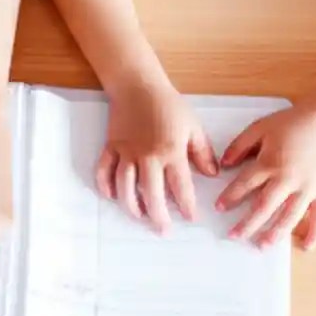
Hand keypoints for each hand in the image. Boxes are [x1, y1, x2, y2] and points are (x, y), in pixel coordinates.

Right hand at [98, 84, 218, 233]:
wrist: (138, 86)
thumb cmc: (169, 105)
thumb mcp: (193, 127)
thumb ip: (203, 153)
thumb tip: (211, 174)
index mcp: (171, 152)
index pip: (180, 187)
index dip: (186, 206)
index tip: (190, 218)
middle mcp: (147, 156)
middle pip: (151, 194)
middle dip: (158, 216)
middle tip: (163, 230)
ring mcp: (126, 152)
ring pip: (125, 187)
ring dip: (131, 206)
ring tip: (139, 218)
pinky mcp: (111, 147)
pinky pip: (104, 170)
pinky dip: (105, 185)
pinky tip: (111, 197)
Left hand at [216, 106, 315, 250]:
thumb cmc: (293, 122)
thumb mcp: (260, 128)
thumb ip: (240, 145)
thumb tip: (224, 164)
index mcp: (270, 163)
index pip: (245, 185)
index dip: (230, 197)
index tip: (219, 208)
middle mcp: (288, 179)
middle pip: (264, 206)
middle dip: (247, 223)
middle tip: (233, 236)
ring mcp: (308, 188)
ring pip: (289, 216)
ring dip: (275, 233)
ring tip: (262, 246)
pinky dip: (314, 232)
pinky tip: (305, 246)